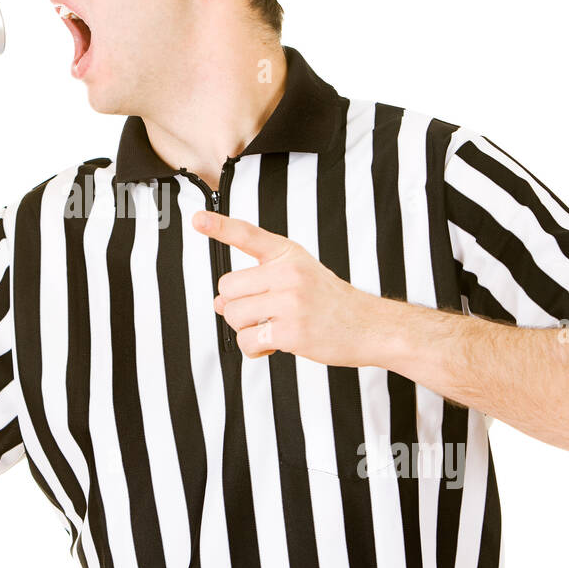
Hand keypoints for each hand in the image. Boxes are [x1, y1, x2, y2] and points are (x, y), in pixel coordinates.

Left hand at [194, 210, 385, 365]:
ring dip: (245, 329)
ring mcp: (290, 302)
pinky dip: (255, 348)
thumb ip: (258, 283)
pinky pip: (247, 341)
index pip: (248, 235)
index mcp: (288, 254)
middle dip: (236, 307)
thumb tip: (218, 303)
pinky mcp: (292, 331)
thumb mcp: (299, 275)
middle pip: (227, 288)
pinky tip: (274, 345)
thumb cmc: (331, 302)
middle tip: (262, 314)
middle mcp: (288, 273)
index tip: (198, 219)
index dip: (219, 226)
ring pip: (234, 316)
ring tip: (271, 329)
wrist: (370, 326)